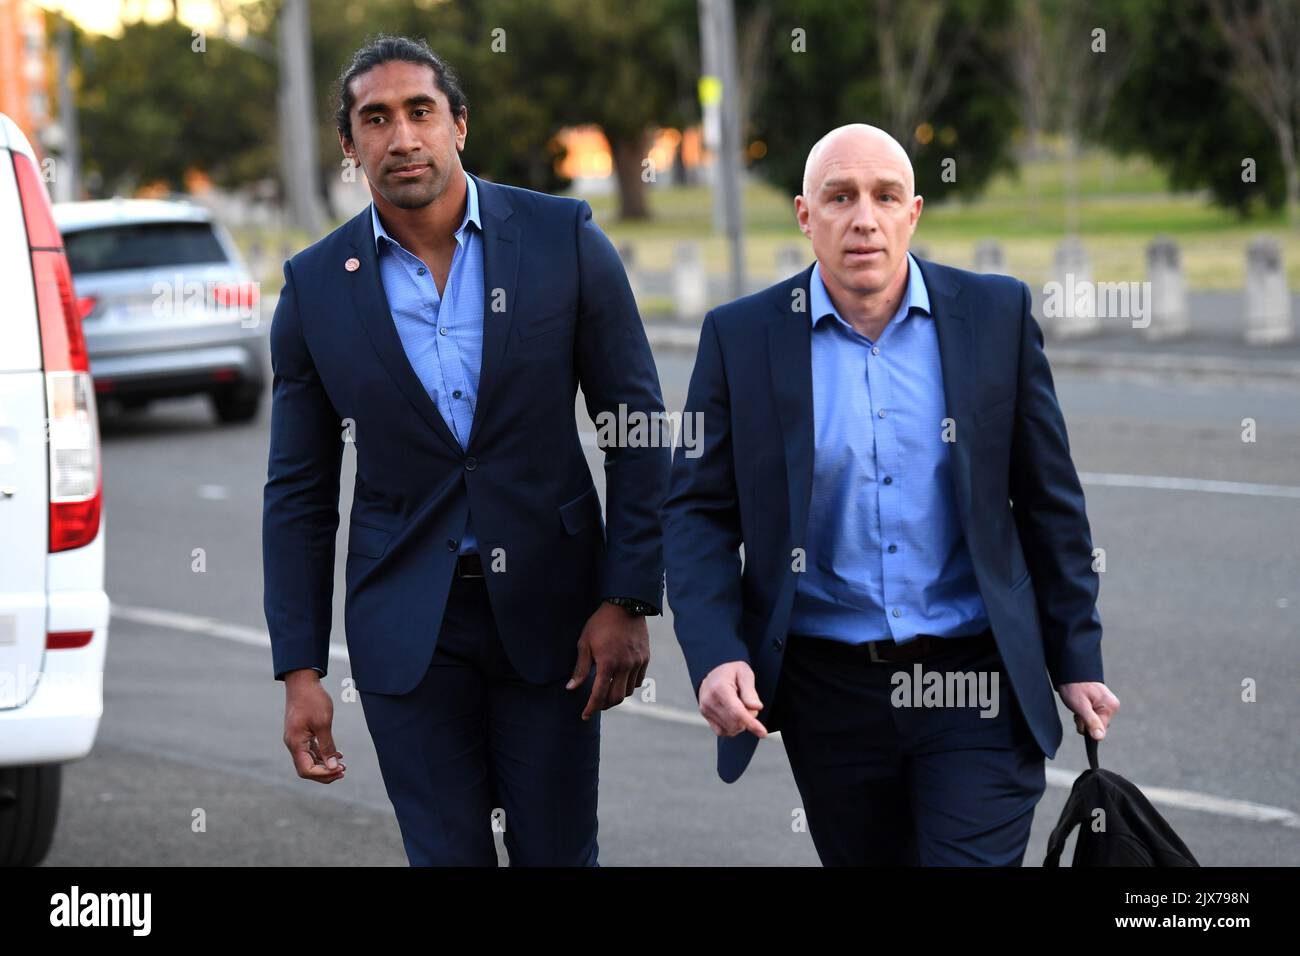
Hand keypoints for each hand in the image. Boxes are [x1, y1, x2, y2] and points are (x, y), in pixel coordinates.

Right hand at [283, 669, 345, 782]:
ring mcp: (296, 739)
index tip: (340, 769)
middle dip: (325, 773)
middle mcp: (293, 744)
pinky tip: (337, 755)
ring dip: (325, 765)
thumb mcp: (323, 723)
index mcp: (295, 743)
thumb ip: (327, 746)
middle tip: (343, 771)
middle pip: (306, 768)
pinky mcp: (300, 733)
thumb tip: (333, 766)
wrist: (302, 682)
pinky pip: (310, 750)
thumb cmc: (312, 700)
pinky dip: (322, 755)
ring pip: (309, 760)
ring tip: (343, 765)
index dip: (324, 774)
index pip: (306, 770)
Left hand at [567, 601, 649, 719]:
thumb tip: (571, 688)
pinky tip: (620, 681)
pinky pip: (638, 680)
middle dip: (604, 705)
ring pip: (628, 691)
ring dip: (617, 695)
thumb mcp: (585, 643)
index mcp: (608, 663)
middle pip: (617, 698)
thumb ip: (580, 668)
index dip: (591, 708)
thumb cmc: (600, 623)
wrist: (625, 605)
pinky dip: (629, 685)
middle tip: (596, 705)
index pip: (599, 695)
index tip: (585, 715)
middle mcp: (625, 666)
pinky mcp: (645, 658)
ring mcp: (637, 662)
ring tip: (607, 692)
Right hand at [699, 661, 768, 738]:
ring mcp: (705, 710)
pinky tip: (734, 716)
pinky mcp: (705, 716)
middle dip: (748, 719)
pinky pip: (721, 731)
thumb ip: (750, 691)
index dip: (751, 724)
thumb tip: (756, 708)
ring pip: (730, 729)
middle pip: (735, 723)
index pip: (737, 713)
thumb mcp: (744, 673)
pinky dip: (732, 728)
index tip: (763, 733)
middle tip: (749, 704)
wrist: (713, 672)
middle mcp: (710, 701)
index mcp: (720, 689)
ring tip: (740, 706)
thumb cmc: (731, 671)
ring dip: (741, 723)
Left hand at [1057, 681, 1119, 739]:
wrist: (1071, 671)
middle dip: (1084, 721)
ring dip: (1083, 717)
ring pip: (1094, 722)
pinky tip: (1081, 704)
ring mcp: (1108, 705)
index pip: (1101, 730)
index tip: (1079, 718)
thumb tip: (1099, 737)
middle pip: (1098, 726)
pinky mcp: (1102, 704)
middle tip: (1077, 709)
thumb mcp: (1080, 706)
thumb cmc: (1074, 687)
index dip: (1087, 727)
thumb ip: (1091, 721)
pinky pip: (1093, 716)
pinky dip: (1085, 713)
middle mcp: (1112, 706)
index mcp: (1111, 707)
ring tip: (1078, 704)